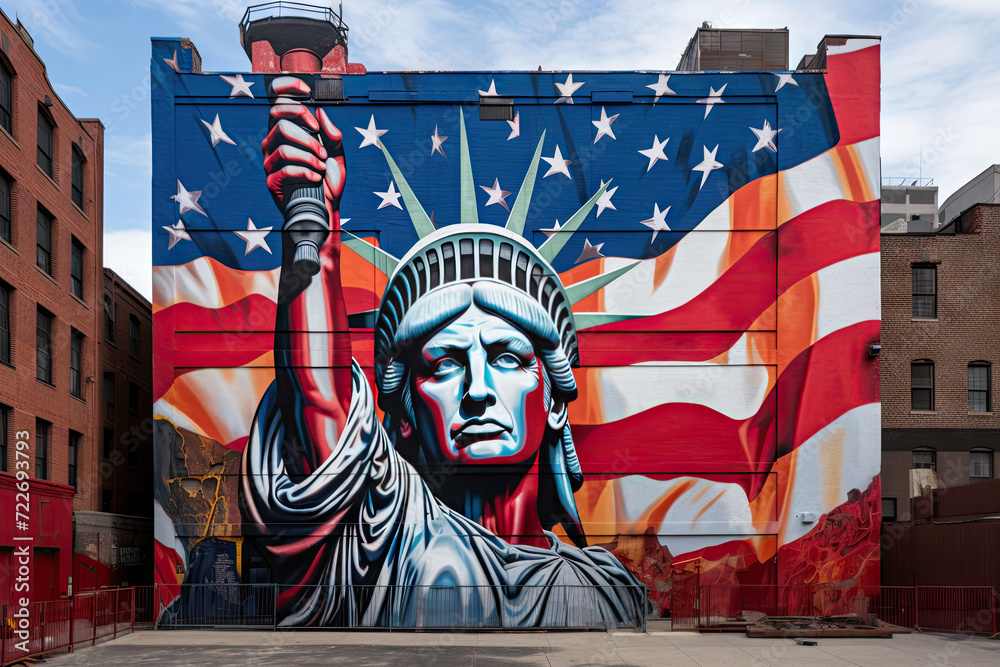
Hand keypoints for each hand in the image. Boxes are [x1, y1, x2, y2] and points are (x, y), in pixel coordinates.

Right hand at [262, 76, 345, 230]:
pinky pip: (285, 168)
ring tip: (322, 166)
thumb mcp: (337, 155)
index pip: (278, 103)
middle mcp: (273, 143)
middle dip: (306, 132)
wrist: (325, 210)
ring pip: (284, 146)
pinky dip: (306, 172)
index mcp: (286, 132)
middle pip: (280, 121)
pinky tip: (316, 178)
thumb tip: (321, 111)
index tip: (305, 88)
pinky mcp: (270, 181)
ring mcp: (269, 162)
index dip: (288, 89)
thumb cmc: (328, 181)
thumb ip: (332, 134)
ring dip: (309, 155)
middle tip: (323, 148)